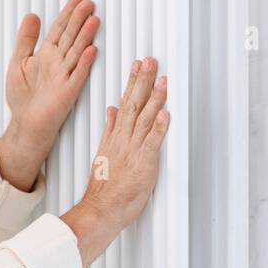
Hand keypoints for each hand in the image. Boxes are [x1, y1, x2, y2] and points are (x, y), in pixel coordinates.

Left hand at [5, 0, 99, 150]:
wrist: (25, 121)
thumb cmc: (22, 95)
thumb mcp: (18, 62)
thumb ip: (25, 39)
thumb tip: (31, 15)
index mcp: (46, 53)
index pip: (59, 28)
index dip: (68, 12)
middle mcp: (58, 61)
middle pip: (70, 36)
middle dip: (79, 19)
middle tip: (89, 3)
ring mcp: (65, 75)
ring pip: (77, 51)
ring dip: (85, 36)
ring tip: (94, 20)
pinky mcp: (68, 91)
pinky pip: (78, 75)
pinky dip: (84, 63)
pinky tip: (91, 50)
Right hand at [60, 57, 170, 267]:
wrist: (102, 207)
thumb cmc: (105, 185)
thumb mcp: (104, 151)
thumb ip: (110, 129)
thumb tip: (112, 110)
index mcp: (115, 135)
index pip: (124, 102)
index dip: (132, 82)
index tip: (137, 65)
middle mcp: (124, 138)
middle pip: (134, 103)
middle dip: (143, 80)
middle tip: (150, 61)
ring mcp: (133, 149)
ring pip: (144, 117)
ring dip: (154, 97)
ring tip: (162, 79)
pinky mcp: (144, 162)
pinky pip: (153, 141)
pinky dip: (159, 127)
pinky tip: (165, 113)